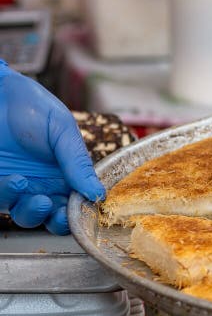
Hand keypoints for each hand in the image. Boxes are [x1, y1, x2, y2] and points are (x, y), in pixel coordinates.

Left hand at [0, 61, 104, 233]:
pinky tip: (17, 182)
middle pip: (54, 216)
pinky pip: (2, 200)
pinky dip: (11, 196)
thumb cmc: (31, 106)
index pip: (78, 201)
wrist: (0, 92)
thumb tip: (98, 192)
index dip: (82, 212)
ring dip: (33, 213)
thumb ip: (78, 162)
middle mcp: (43, 183)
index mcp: (66, 173)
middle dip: (59, 222)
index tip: (86, 212)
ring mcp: (18, 185)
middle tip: (61, 215)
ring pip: (27, 215)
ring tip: (36, 197)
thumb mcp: (63, 131)